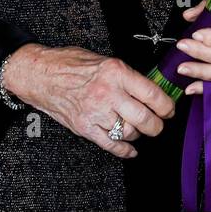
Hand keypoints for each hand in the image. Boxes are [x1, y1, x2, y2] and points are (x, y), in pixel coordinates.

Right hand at [3, 44, 175, 158]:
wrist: (41, 75)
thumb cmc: (72, 64)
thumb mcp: (106, 61)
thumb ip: (127, 77)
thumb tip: (151, 89)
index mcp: (117, 73)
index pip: (152, 94)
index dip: (166, 106)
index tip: (169, 110)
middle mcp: (107, 93)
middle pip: (143, 118)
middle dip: (156, 125)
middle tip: (159, 124)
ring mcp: (95, 112)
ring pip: (128, 132)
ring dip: (138, 134)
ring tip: (139, 129)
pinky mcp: (84, 127)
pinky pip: (110, 145)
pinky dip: (124, 150)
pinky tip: (130, 149)